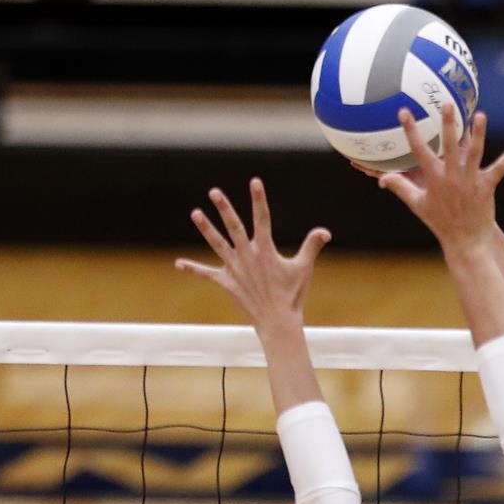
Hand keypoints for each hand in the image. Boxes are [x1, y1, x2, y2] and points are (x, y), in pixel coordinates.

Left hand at [175, 179, 330, 337]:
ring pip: (217, 244)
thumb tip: (325, 232)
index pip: (262, 218)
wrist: (277, 322)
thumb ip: (312, 246)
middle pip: (234, 226)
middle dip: (224, 208)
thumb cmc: (292, 295)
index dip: (259, 199)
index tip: (255, 182)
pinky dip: (193, 269)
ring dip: (206, 228)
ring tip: (195, 212)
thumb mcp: (304, 268)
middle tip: (214, 191)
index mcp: (266, 250)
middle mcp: (247, 256)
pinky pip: (207, 274)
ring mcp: (235, 269)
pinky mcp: (226, 283)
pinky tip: (178, 263)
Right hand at [377, 103, 503, 253]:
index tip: (404, 111)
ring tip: (480, 115)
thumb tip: (381, 179)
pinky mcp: (487, 186)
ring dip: (478, 134)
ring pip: (474, 153)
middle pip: (449, 145)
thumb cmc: (440, 221)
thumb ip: (400, 188)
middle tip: (447, 103)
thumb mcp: (418, 204)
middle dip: (447, 124)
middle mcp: (452, 176)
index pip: (419, 150)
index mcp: (434, 178)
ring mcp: (471, 180)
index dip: (411, 130)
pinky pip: (500, 168)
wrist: (466, 240)